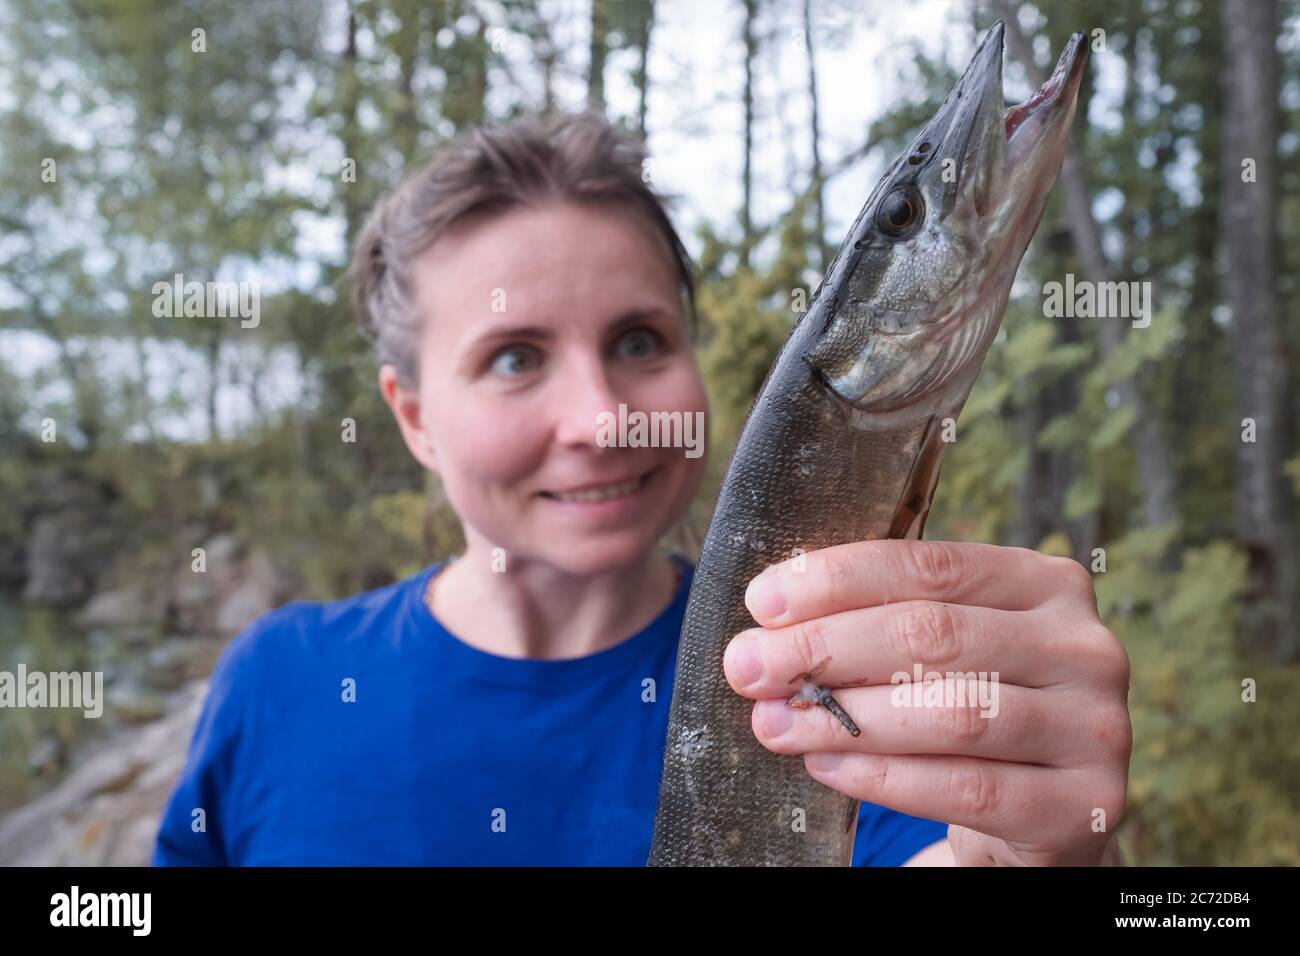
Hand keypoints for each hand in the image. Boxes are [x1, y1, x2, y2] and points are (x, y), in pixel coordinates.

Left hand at [722, 540, 1131, 865]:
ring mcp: (1094, 728)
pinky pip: (966, 788)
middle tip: (747, 666)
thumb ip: (884, 622)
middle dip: (823, 649)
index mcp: (1046, 585)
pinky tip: (825, 765)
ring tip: (774, 721)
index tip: (762, 603)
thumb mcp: (947, 651)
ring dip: (844, 718)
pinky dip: (883, 778)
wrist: (1045, 815)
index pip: (930, 566)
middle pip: (933, 634)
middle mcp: (1084, 647)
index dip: (838, 579)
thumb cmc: (973, 711)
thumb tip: (771, 622)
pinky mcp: (1084, 806)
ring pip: (951, 713)